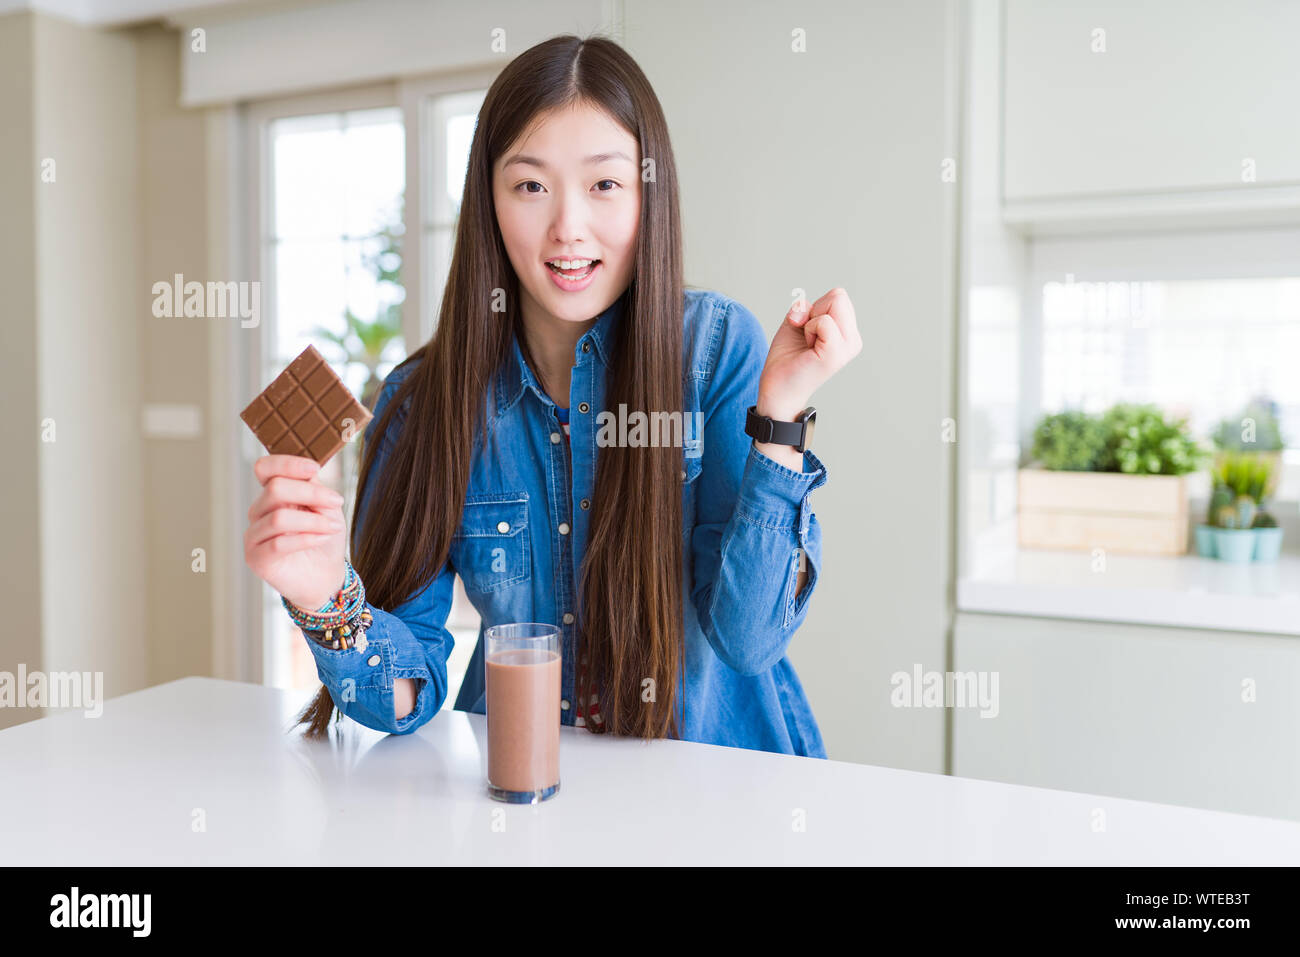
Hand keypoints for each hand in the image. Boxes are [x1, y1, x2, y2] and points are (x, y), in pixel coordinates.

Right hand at [243, 455, 347, 611]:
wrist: (326, 577)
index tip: (315, 469)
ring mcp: (253, 536)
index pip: (265, 469)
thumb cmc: (324, 540)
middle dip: (311, 493)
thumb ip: (314, 488)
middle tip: (337, 502)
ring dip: (314, 521)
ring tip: (334, 527)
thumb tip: (310, 472)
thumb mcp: (326, 508)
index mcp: (272, 495)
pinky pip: (278, 543)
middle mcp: (258, 512)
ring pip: (279, 518)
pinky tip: (322, 538)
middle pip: (275, 489)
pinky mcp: (256, 558)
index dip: (287, 463)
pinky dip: (306, 538)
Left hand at [756, 287, 861, 420]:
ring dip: (811, 321)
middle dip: (814, 310)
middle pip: (839, 296)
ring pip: (835, 302)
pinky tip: (807, 348)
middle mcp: (853, 340)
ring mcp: (847, 347)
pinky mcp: (835, 354)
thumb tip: (806, 308)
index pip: (838, 296)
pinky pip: (823, 321)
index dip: (816, 307)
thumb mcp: (797, 322)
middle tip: (807, 336)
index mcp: (848, 333)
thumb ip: (806, 307)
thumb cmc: (788, 358)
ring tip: (808, 343)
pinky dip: (809, 329)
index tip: (807, 330)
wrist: (778, 389)